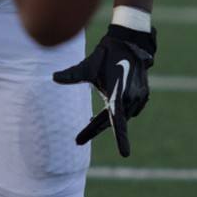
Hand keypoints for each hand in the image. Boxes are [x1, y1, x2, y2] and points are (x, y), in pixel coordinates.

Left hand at [52, 23, 155, 156]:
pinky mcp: (144, 95)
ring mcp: (140, 98)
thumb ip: (72, 74)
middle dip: (95, 129)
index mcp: (118, 94)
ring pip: (122, 116)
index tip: (125, 155)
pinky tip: (109, 112)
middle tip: (79, 139)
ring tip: (90, 123)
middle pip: (113, 121)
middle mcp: (131, 99)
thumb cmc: (106, 54)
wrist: (130, 41)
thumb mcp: (88, 65)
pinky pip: (130, 110)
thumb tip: (53, 77)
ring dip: (108, 120)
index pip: (118, 121)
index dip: (120, 139)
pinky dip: (120, 113)